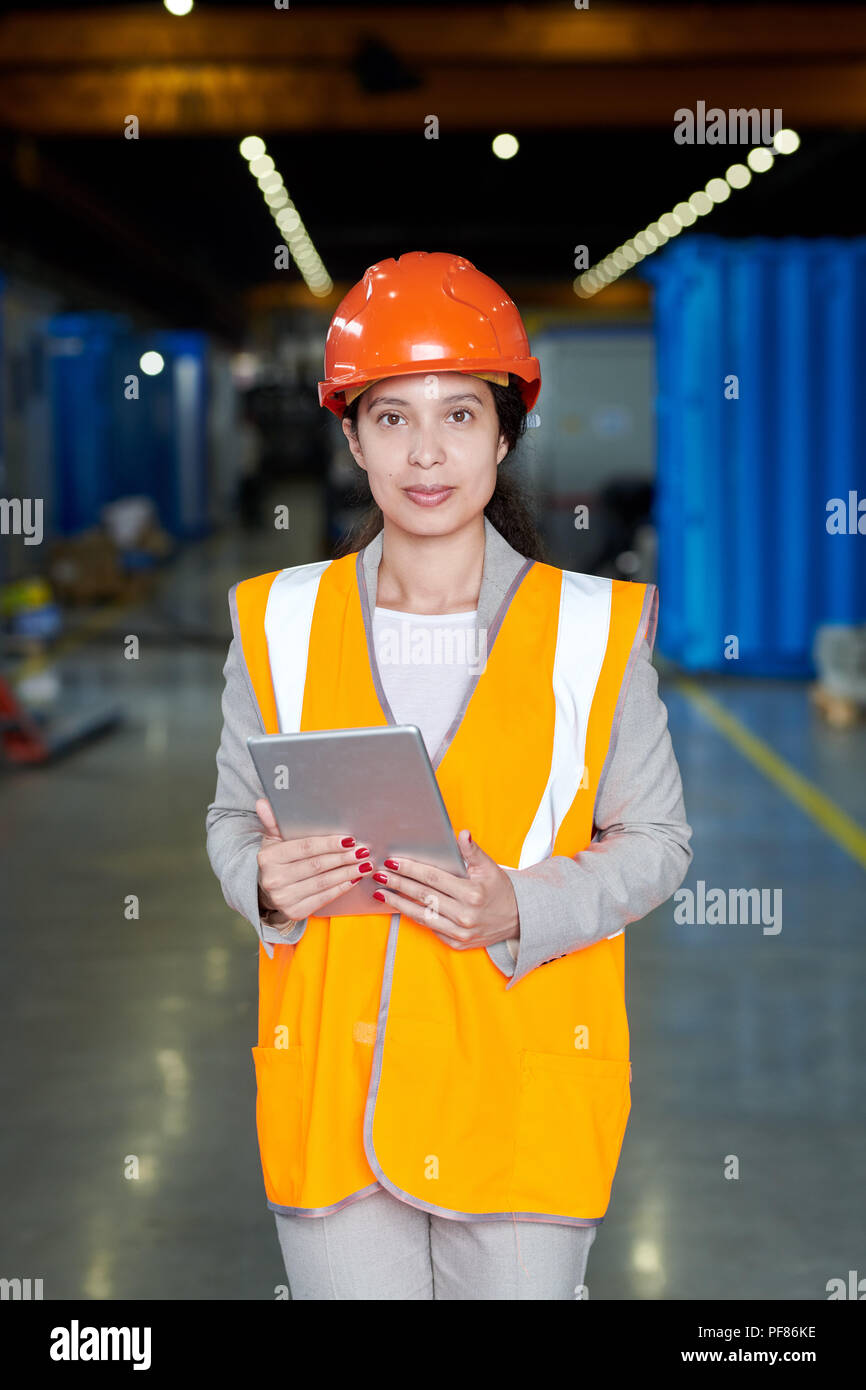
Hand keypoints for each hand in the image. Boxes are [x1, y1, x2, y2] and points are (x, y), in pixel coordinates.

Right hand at [255, 799, 371, 928]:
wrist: (265, 890)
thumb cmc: (277, 859)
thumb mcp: (272, 840)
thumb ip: (272, 821)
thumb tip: (263, 802)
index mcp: (268, 858)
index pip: (305, 848)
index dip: (329, 844)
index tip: (349, 840)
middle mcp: (273, 879)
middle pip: (317, 866)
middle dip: (343, 858)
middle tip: (363, 851)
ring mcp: (283, 898)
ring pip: (323, 883)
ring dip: (347, 873)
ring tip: (364, 864)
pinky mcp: (295, 912)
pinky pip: (324, 898)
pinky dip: (341, 888)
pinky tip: (354, 879)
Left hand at [369, 830, 519, 951]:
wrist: (518, 919)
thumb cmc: (501, 890)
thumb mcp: (490, 867)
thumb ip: (472, 851)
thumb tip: (462, 833)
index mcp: (473, 894)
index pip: (433, 879)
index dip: (411, 869)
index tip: (393, 862)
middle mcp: (465, 915)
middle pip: (423, 896)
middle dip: (398, 884)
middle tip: (379, 874)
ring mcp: (460, 932)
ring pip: (422, 915)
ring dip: (398, 903)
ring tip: (381, 893)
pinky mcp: (456, 943)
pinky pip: (430, 927)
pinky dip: (413, 916)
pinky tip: (399, 906)